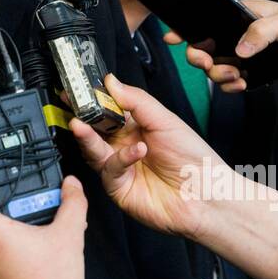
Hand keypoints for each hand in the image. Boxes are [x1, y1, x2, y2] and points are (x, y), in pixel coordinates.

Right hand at [67, 74, 224, 240]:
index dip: (92, 98)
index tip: (79, 87)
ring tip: (81, 124)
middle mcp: (123, 146)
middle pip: (94, 129)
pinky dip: (121, 158)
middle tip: (70, 104)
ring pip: (93, 149)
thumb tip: (111, 82)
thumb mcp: (166, 120)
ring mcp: (120, 167)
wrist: (207, 196)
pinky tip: (137, 151)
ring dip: (86, 136)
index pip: (106, 108)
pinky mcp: (118, 188)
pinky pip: (110, 170)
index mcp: (135, 127)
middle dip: (81, 116)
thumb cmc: (194, 159)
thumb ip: (136, 100)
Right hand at [164, 0, 277, 92]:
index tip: (172, 38)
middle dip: (200, 57)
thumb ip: (263, 32)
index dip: (186, 28)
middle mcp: (239, 34)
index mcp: (241, 14)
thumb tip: (239, 51)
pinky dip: (232, 86)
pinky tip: (243, 84)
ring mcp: (246, 54)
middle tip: (207, 63)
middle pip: (204, 46)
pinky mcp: (255, 72)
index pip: (207, 18)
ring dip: (219, 74)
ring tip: (237, 76)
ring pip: (216, 66)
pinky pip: (232, 81)